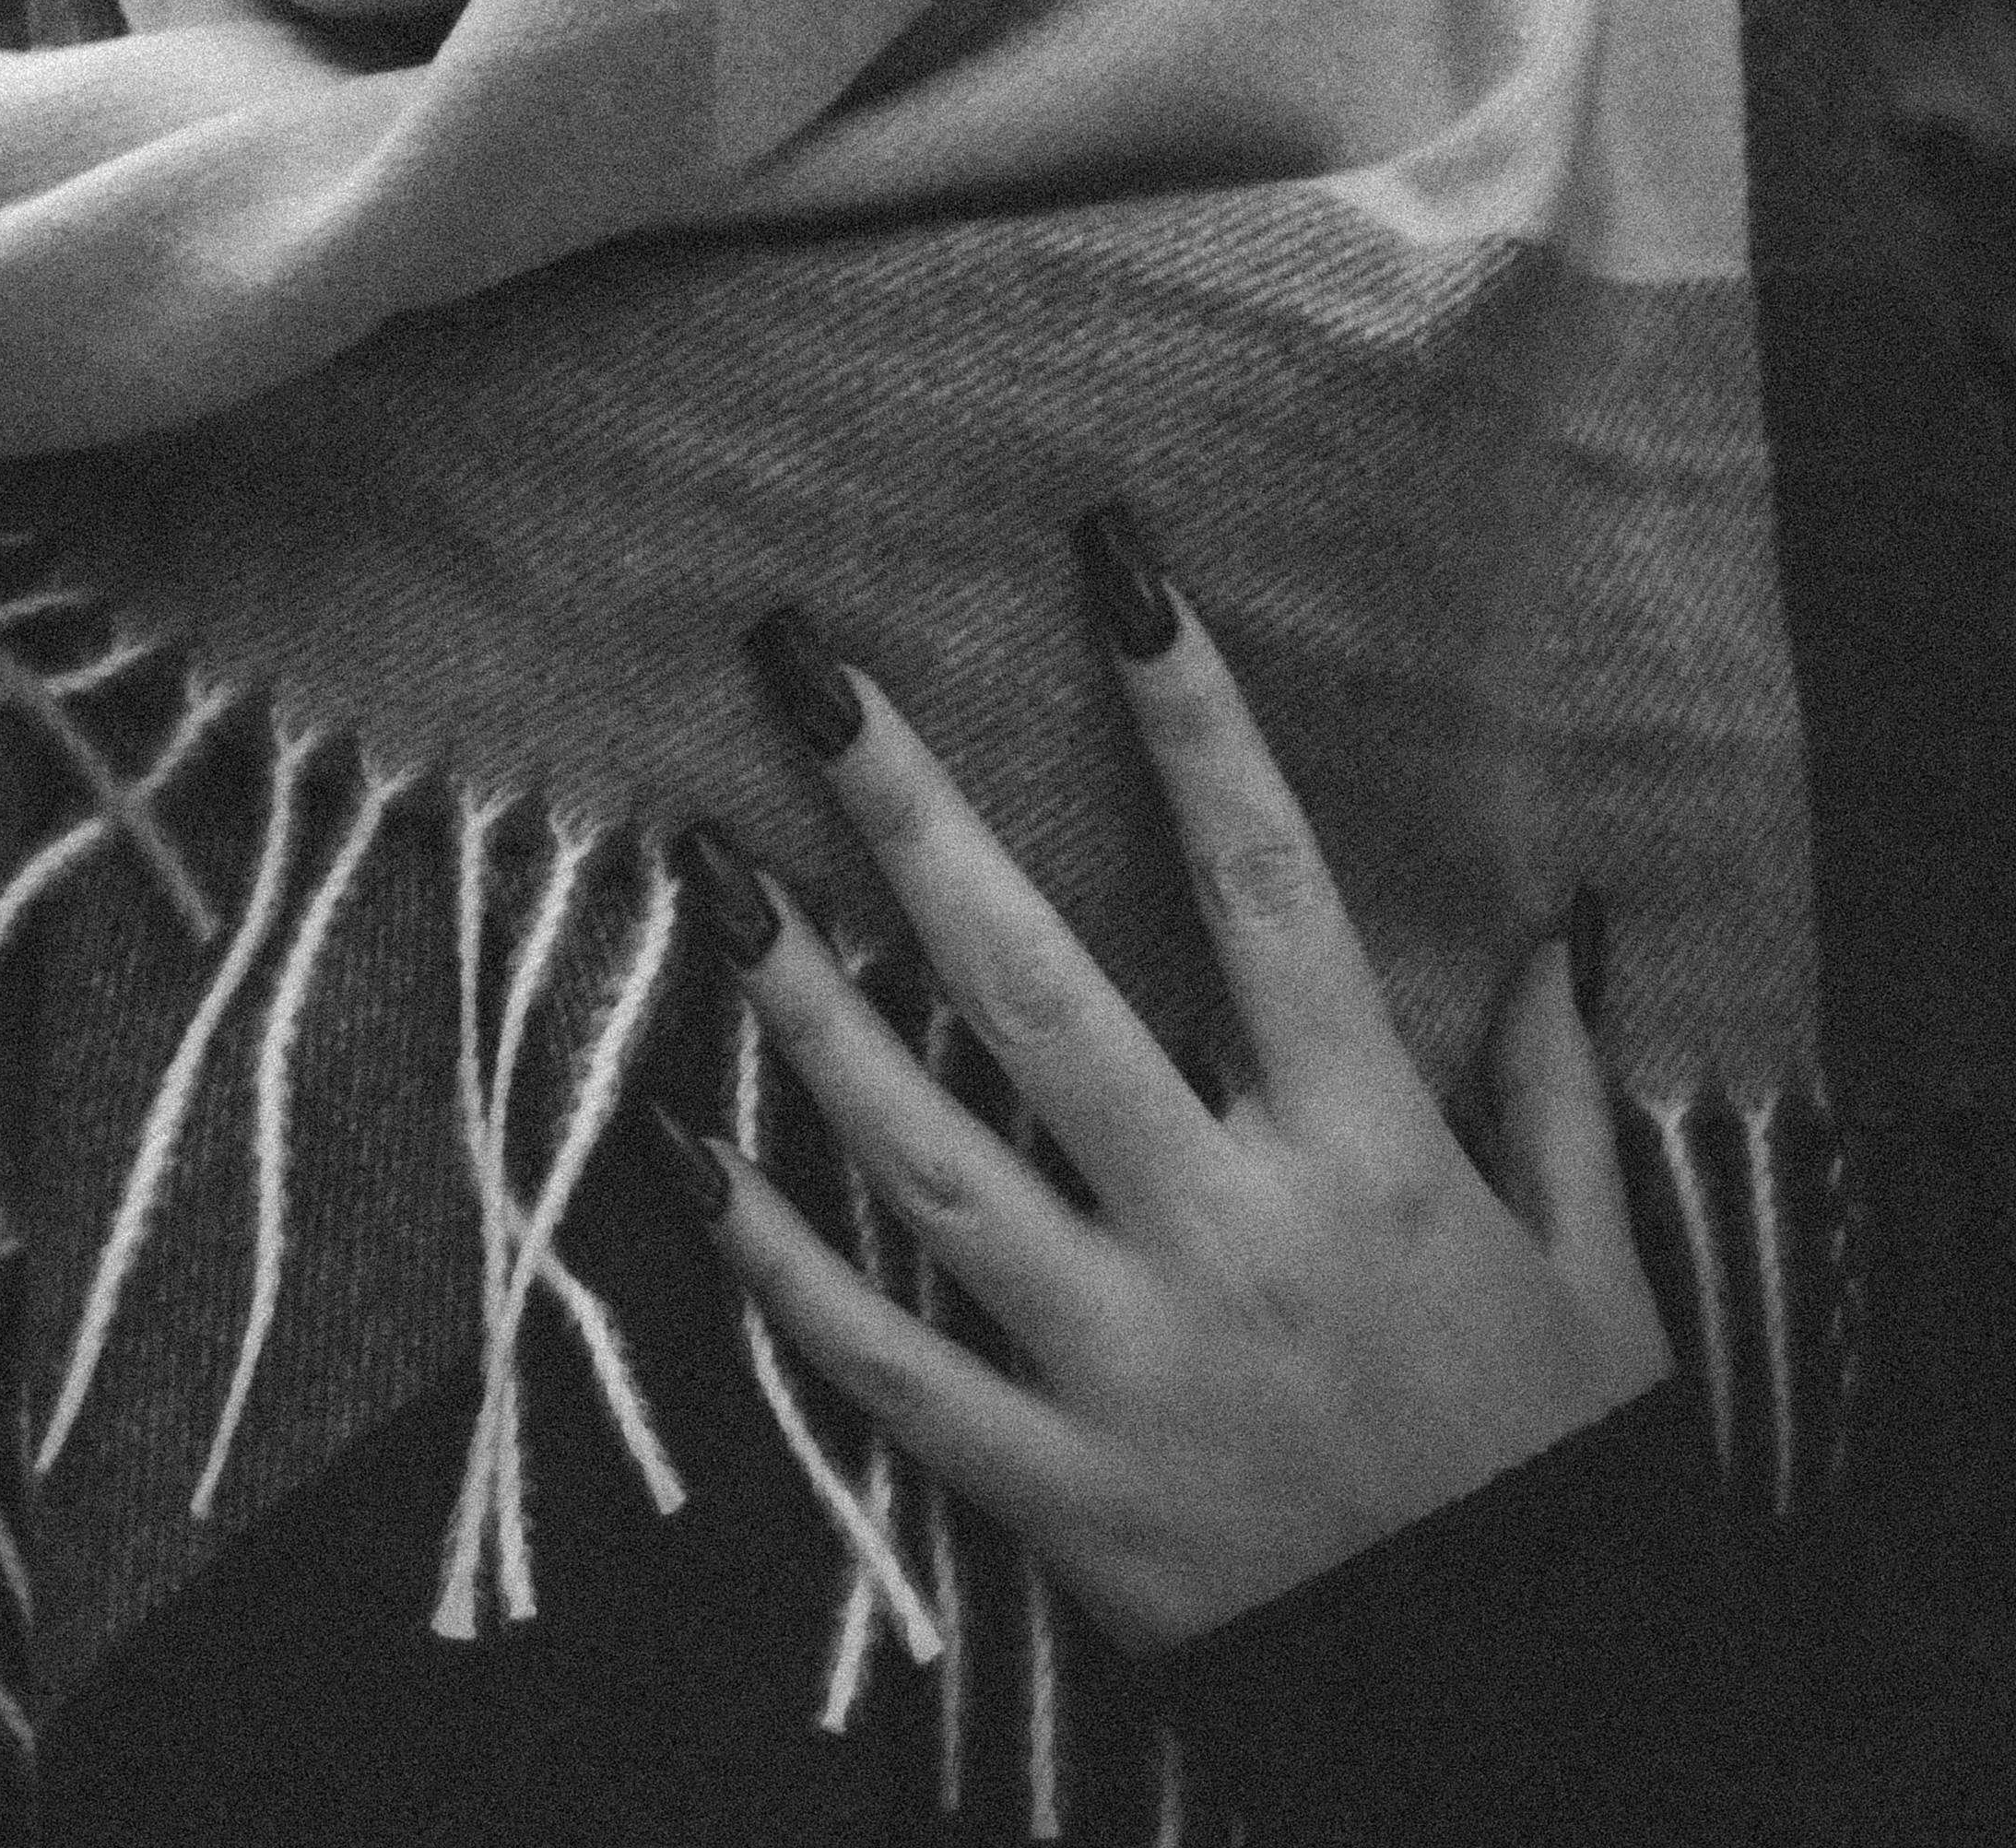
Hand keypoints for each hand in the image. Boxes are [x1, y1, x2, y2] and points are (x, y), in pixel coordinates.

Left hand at [663, 512, 1673, 1656]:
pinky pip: (879, 1358)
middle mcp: (1224, 1233)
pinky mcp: (1054, 1489)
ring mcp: (1120, 1363)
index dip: (1190, 716)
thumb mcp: (1597, 1279)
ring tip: (707, 864)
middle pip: (1033, 983)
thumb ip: (1553, 1090)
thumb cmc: (1551, 1477)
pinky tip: (681, 1147)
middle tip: (801, 666)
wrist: (1523, 1712)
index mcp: (1363, 1154)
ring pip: (923, 1148)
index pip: (1261, 884)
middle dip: (908, 808)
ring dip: (800, 1002)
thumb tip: (1560, 924)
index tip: (1115, 567)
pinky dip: (771, 1258)